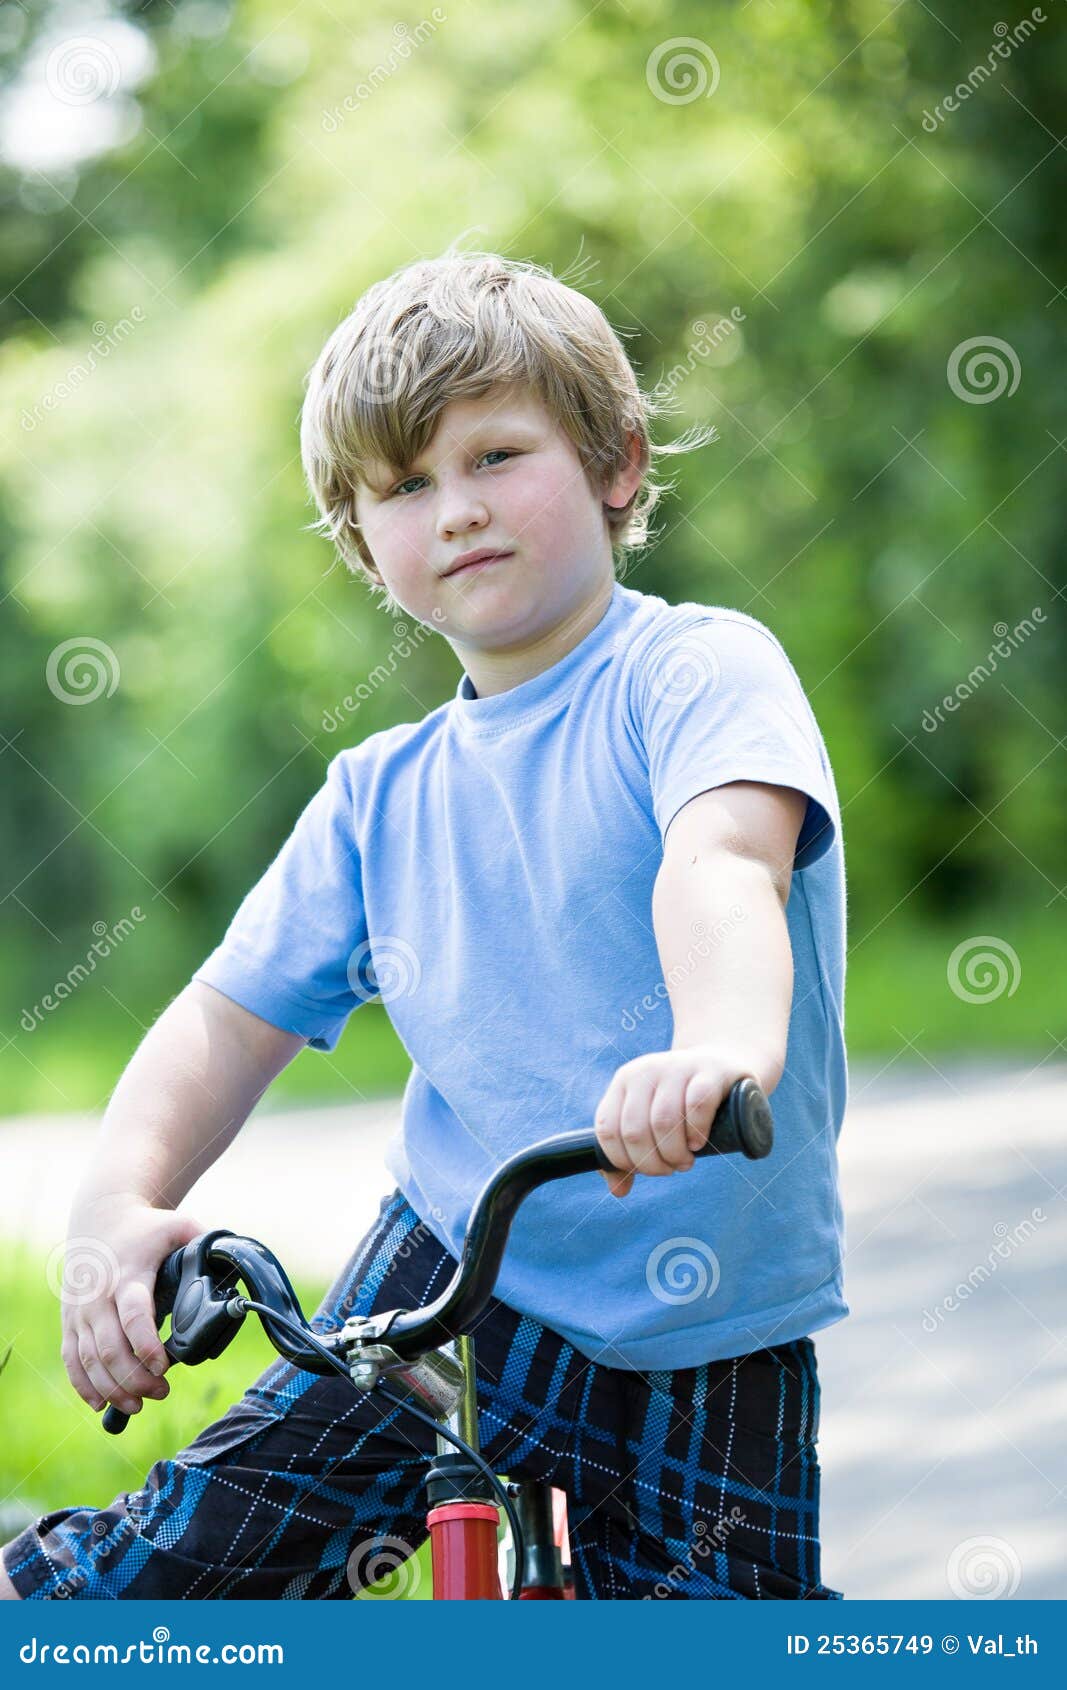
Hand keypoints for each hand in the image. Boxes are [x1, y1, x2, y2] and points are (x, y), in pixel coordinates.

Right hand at [60, 1194, 204, 1415]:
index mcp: (128, 1275)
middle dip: (134, 1379)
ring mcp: (81, 1311)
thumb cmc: (146, 1227)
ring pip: (89, 1360)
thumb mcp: (179, 1225)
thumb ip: (206, 1242)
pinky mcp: (70, 1320)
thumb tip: (235, 1264)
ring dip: (112, 1388)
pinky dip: (83, 1385)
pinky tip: (101, 1403)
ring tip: (138, 1405)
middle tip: (161, 1392)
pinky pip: (72, 1359)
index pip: (134, 1316)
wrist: (99, 1218)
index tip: (164, 1368)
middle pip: (110, 1348)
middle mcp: (99, 1297)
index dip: (147, 1346)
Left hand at [593, 1046, 742, 1198]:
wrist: (721, 1065)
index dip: (624, 1160)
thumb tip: (618, 1190)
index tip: (643, 1170)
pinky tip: (698, 1143)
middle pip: (635, 1131)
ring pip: (664, 1122)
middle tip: (670, 1168)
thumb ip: (629, 1153)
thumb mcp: (649, 1120)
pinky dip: (695, 1134)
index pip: (607, 1129)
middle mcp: (645, 1071)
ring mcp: (677, 1067)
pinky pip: (696, 1107)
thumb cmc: (680, 1102)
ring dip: (674, 1154)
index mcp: (623, 1082)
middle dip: (652, 1163)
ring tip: (684, 1161)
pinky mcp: (709, 1072)